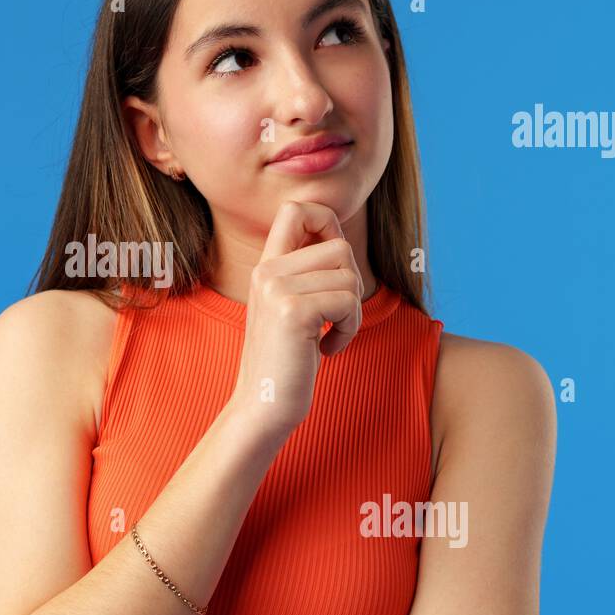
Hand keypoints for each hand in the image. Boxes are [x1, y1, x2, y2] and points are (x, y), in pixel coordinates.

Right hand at [228, 200, 364, 443]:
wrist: (262, 405)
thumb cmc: (285, 362)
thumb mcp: (290, 308)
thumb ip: (305, 275)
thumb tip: (339, 243)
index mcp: (266, 266)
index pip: (295, 209)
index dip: (327, 222)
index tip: (333, 263)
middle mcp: (267, 271)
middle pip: (339, 247)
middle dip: (351, 283)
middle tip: (335, 315)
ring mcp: (277, 289)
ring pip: (349, 277)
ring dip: (352, 312)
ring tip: (330, 334)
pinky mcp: (293, 311)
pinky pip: (348, 302)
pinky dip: (349, 329)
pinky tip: (328, 348)